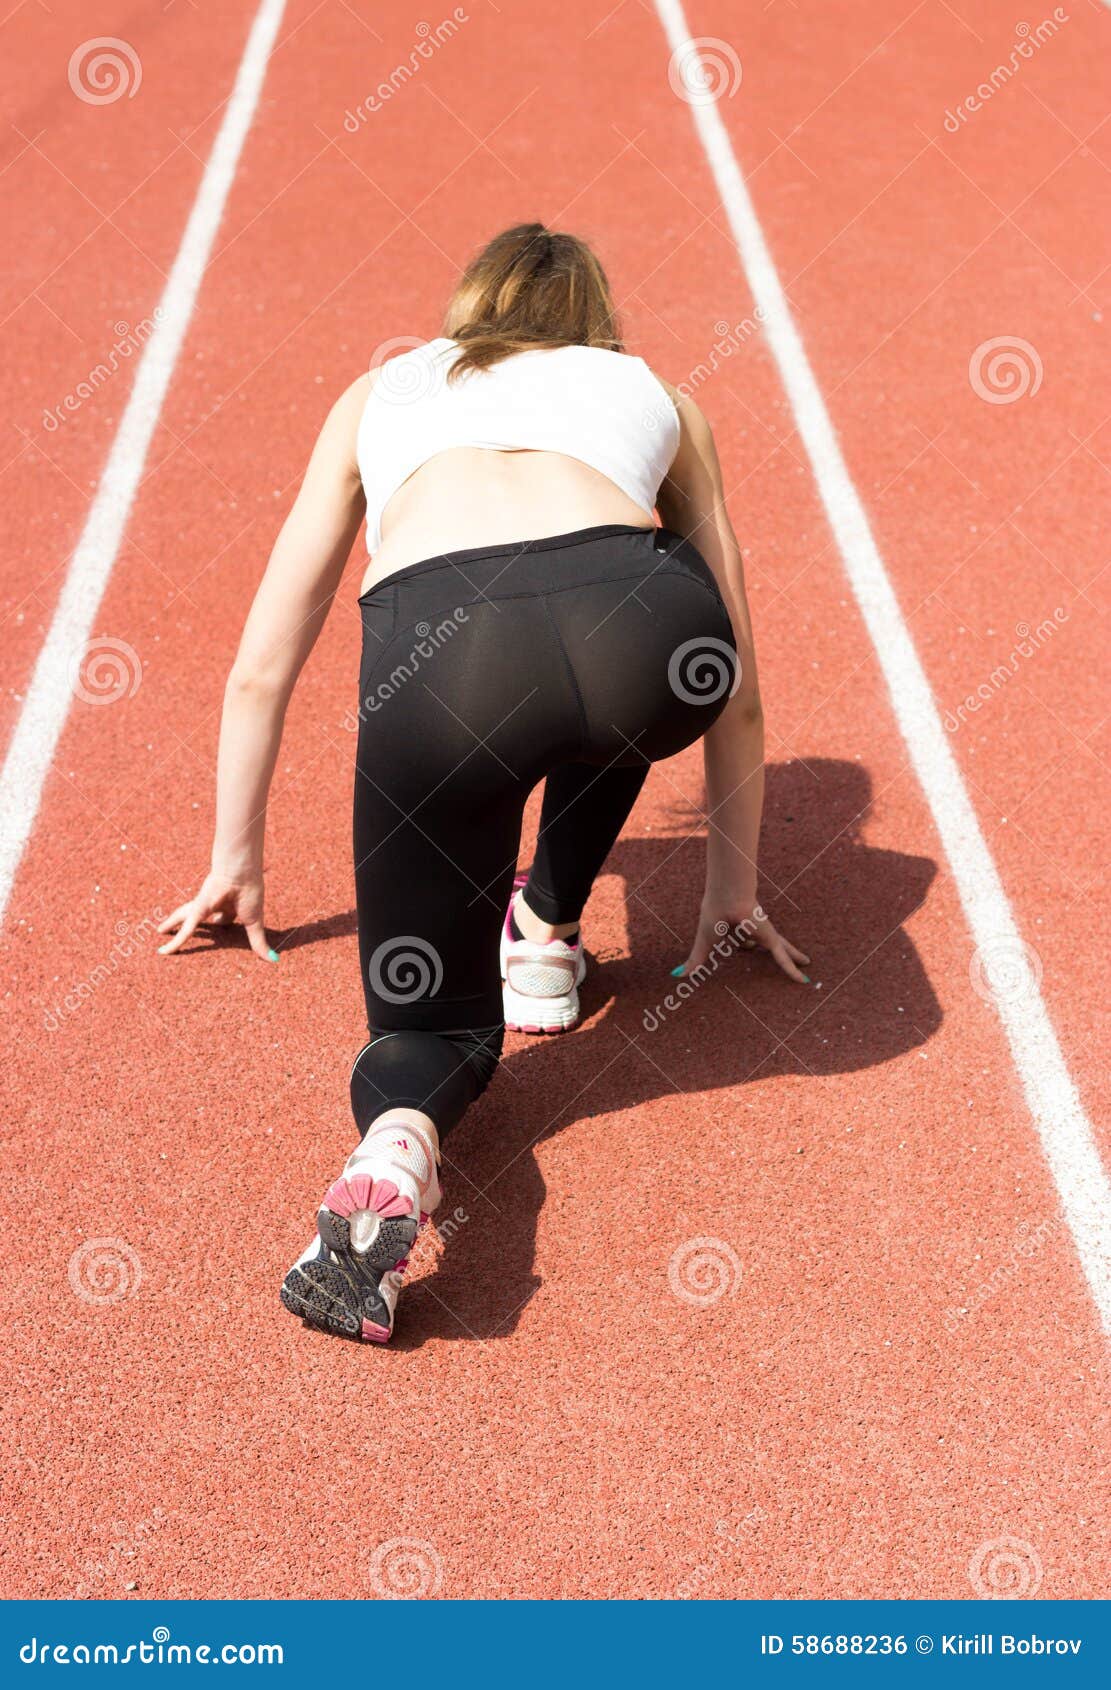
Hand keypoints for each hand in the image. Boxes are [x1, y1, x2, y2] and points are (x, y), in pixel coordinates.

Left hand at [157, 869, 275, 962]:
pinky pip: (186, 930)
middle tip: (179, 930)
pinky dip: (176, 942)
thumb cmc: (250, 892)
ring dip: (173, 923)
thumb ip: (258, 942)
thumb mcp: (254, 922)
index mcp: (230, 908)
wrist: (241, 874)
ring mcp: (202, 907)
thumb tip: (274, 960)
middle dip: (190, 925)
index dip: (221, 925)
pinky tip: (163, 952)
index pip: (223, 920)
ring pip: (185, 918)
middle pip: (199, 919)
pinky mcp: (197, 911)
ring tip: (160, 930)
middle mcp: (214, 906)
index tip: (219, 928)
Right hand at [681, 894, 809, 984]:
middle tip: (770, 953)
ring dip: (792, 954)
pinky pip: (783, 959)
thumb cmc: (714, 916)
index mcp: (735, 929)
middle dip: (766, 949)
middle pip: (760, 944)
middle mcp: (752, 931)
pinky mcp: (771, 939)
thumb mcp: (704, 944)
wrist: (727, 900)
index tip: (737, 950)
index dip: (737, 946)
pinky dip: (793, 970)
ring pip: (780, 949)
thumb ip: (696, 961)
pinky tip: (804, 981)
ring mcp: (764, 935)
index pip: (739, 942)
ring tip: (806, 962)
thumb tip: (677, 975)